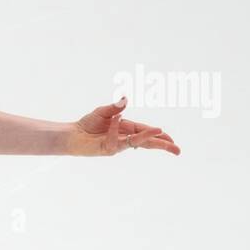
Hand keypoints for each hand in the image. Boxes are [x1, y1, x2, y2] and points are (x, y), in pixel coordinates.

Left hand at [64, 96, 180, 155]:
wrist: (72, 134)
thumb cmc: (88, 124)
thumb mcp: (103, 112)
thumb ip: (114, 107)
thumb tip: (124, 99)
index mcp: (127, 129)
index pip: (146, 132)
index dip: (159, 136)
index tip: (171, 139)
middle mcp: (124, 138)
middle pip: (147, 142)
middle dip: (162, 145)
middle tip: (177, 150)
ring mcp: (117, 145)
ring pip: (135, 143)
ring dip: (148, 137)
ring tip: (161, 133)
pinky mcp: (107, 149)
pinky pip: (115, 140)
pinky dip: (115, 129)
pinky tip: (114, 120)